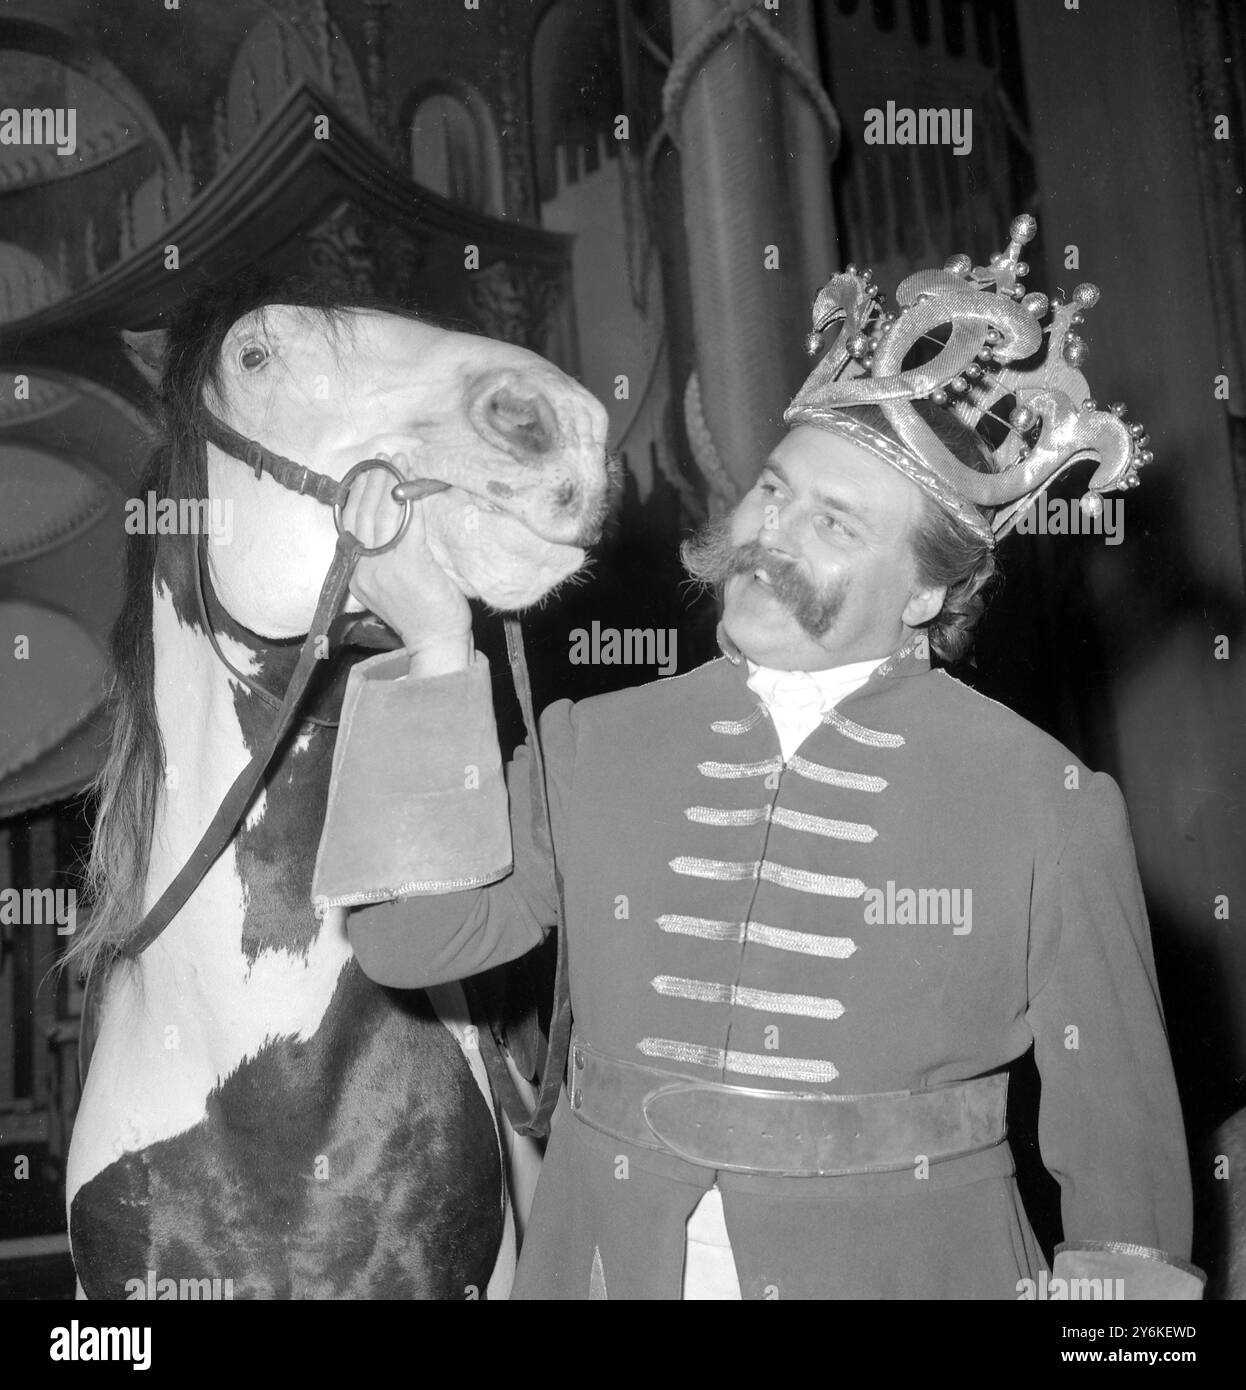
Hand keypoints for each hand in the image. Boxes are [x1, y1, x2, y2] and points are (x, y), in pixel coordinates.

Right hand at [339, 456, 472, 675]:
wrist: (436, 641)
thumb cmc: (420, 612)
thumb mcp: (387, 585)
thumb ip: (381, 558)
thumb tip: (388, 521)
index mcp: (354, 573)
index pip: (350, 523)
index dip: (358, 493)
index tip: (367, 471)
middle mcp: (363, 568)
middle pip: (364, 513)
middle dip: (373, 480)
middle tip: (383, 458)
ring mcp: (385, 567)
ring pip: (384, 515)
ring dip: (391, 483)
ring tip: (398, 462)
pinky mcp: (410, 565)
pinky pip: (409, 524)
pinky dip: (412, 501)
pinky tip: (415, 484)